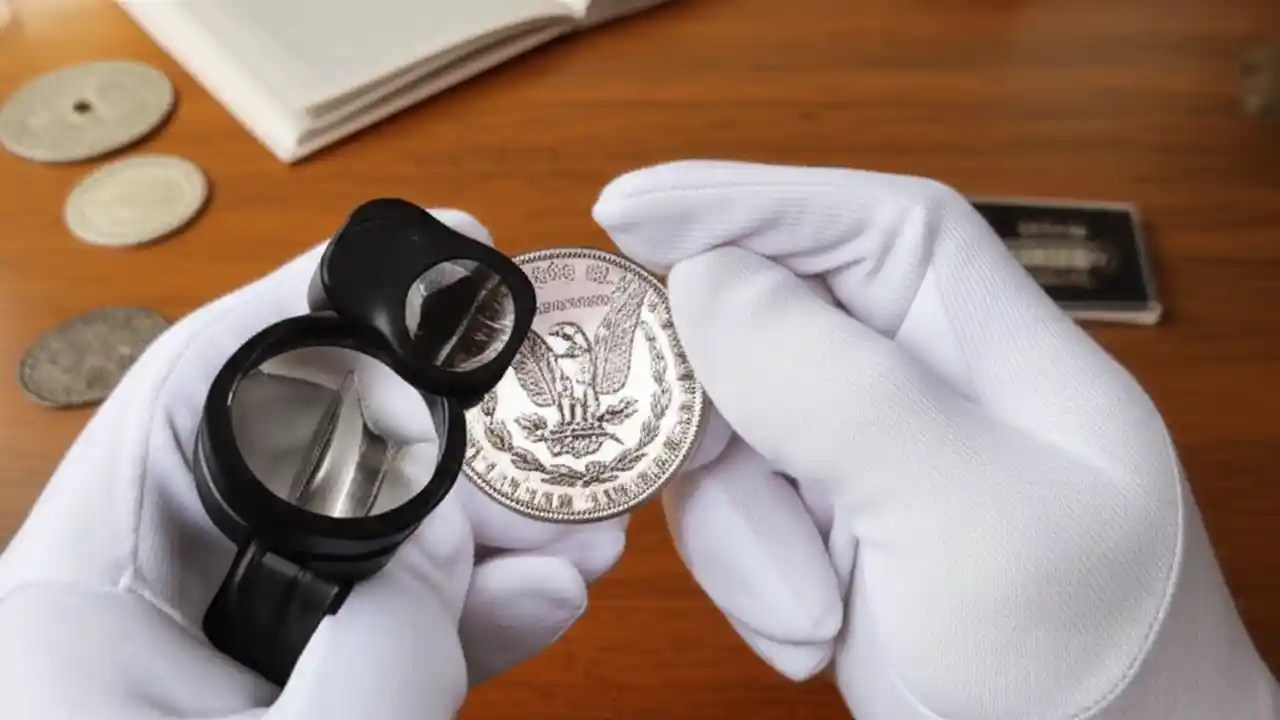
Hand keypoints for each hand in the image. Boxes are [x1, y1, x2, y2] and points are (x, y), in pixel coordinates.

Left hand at [0, 209, 625, 719]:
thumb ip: (382, 650)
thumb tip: (461, 529)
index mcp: (68, 607)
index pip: (184, 401)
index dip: (305, 309)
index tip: (427, 257)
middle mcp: (138, 620)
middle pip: (297, 473)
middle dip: (438, 441)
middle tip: (545, 403)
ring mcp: (220, 675)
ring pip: (364, 563)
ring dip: (481, 534)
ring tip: (584, 515)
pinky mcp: (287, 719)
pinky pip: (383, 645)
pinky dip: (469, 618)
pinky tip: (549, 593)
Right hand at [594, 161, 1277, 719]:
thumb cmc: (1082, 655)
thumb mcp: (965, 517)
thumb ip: (838, 389)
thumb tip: (706, 279)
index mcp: (987, 342)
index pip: (863, 225)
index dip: (744, 200)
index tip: (625, 211)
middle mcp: (922, 385)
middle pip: (767, 329)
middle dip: (722, 420)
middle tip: (687, 468)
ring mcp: (866, 461)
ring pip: (731, 434)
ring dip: (744, 531)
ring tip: (808, 610)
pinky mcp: (825, 530)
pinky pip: (733, 515)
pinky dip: (751, 575)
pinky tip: (810, 634)